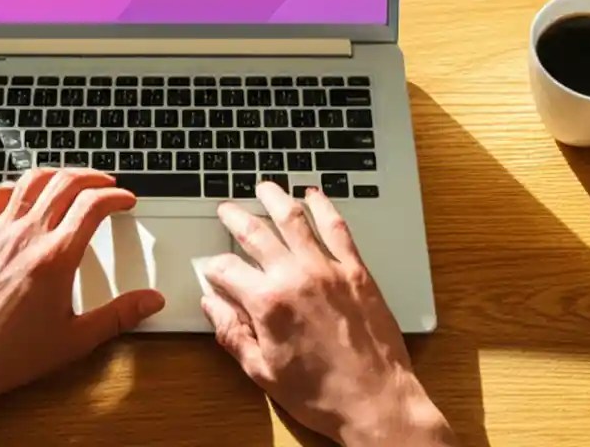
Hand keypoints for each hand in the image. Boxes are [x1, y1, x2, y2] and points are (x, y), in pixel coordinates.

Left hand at [0, 169, 164, 446]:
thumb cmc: (10, 353)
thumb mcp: (75, 340)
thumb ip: (118, 316)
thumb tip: (150, 301)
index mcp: (55, 258)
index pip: (93, 205)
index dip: (116, 196)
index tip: (125, 200)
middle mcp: (25, 236)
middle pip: (65, 183)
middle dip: (93, 177)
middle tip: (106, 184)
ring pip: (31, 181)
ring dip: (58, 174)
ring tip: (72, 181)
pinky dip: (18, 187)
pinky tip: (25, 195)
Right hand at [201, 183, 455, 446]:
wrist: (377, 402)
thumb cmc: (322, 395)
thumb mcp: (262, 372)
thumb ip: (232, 334)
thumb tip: (212, 306)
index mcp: (267, 303)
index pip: (226, 269)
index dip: (213, 268)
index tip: (213, 271)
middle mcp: (295, 277)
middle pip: (255, 233)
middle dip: (234, 218)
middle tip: (226, 209)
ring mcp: (328, 270)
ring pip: (294, 219)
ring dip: (275, 198)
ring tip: (264, 187)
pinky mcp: (356, 272)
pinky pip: (337, 228)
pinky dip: (324, 207)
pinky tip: (314, 195)